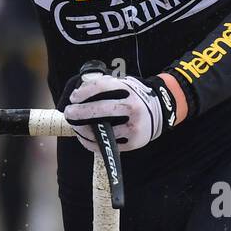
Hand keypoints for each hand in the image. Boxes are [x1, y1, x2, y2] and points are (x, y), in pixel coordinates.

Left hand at [59, 71, 176, 152]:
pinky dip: (92, 144)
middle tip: (68, 113)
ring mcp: (134, 127)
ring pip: (102, 131)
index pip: (101, 87)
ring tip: (75, 127)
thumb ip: (108, 85)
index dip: (84, 92)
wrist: (161, 111)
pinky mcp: (134, 142)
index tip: (74, 97)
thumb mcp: (126, 84)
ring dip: (83, 130)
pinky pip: (108, 146)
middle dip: (79, 112)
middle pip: (100, 109)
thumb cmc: (136, 97)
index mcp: (129, 90)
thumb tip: (81, 91)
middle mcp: (132, 108)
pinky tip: (84, 139)